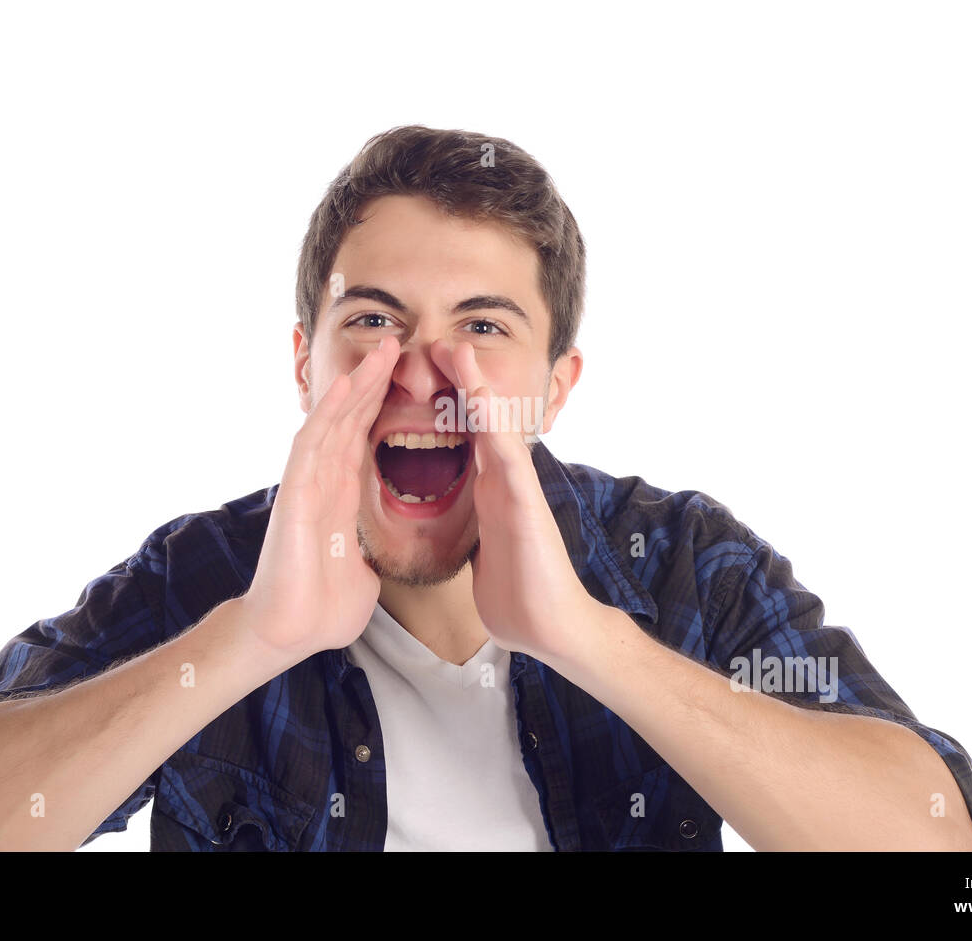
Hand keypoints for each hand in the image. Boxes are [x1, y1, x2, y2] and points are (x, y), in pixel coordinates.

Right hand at [238, 336, 399, 662]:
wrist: (293, 634)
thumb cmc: (324, 607)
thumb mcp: (362, 570)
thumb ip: (367, 552)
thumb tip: (375, 555)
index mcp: (344, 495)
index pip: (365, 437)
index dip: (383, 405)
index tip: (408, 376)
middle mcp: (326, 482)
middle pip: (350, 419)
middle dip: (373, 381)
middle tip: (395, 343)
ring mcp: (310, 485)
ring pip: (333, 421)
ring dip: (356, 384)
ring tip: (380, 349)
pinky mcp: (298, 495)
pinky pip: (313, 445)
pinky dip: (328, 413)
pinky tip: (345, 385)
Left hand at [432, 341, 592, 662]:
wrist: (550, 630)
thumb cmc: (518, 598)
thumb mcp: (483, 554)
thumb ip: (473, 532)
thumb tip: (458, 529)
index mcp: (489, 494)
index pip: (465, 439)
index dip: (446, 405)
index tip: (422, 374)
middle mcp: (504, 484)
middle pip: (479, 422)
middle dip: (460, 382)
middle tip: (438, 341)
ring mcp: (518, 492)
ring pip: (495, 430)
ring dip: (477, 390)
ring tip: (458, 351)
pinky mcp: (526, 508)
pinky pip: (508, 461)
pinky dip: (495, 429)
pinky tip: (482, 404)